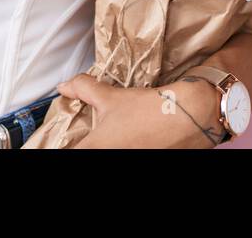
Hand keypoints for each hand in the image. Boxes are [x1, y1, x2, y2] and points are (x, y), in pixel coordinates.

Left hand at [55, 72, 226, 148]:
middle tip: (96, 135)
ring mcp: (130, 163)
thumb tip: (64, 87)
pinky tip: (133, 142)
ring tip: (118, 138)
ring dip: (110, 146)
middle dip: (90, 144)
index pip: (67, 153)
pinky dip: (128, 149)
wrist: (189, 116)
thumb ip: (83, 90)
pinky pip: (130, 156)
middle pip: (88, 153)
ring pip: (110, 156)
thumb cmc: (148, 109)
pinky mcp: (147, 164)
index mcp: (94, 149)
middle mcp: (110, 158)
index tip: (64, 141)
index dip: (63, 146)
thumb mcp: (111, 97)